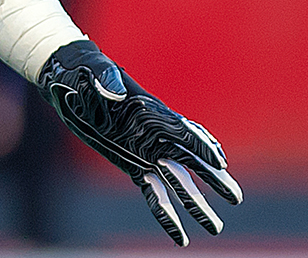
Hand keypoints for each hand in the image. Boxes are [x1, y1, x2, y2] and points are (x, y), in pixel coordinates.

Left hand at [38, 38, 241, 244]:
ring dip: (196, 205)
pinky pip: (154, 194)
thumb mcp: (91, 72)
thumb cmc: (83, 71)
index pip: (182, 132)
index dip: (201, 146)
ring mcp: (147, 153)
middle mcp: (155, 136)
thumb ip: (105, 80)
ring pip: (178, 183)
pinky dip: (167, 214)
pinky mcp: (133, 166)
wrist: (71, 81)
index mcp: (151, 113)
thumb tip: (113, 90)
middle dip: (214, 178)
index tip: (220, 162)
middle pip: (191, 161)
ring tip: (214, 228)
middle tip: (235, 197)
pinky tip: (180, 237)